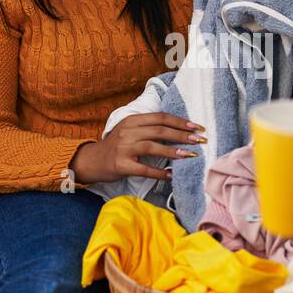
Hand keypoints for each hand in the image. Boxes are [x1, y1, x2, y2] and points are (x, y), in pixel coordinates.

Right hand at [69, 113, 204, 184]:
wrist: (92, 161)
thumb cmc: (116, 146)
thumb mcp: (129, 130)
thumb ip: (148, 127)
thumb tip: (179, 130)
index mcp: (132, 120)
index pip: (161, 117)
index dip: (181, 122)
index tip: (197, 127)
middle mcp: (128, 132)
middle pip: (160, 131)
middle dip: (183, 135)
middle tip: (200, 140)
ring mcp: (123, 148)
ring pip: (153, 147)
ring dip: (174, 151)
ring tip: (190, 155)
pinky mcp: (121, 165)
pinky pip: (144, 169)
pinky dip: (159, 172)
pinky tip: (171, 175)